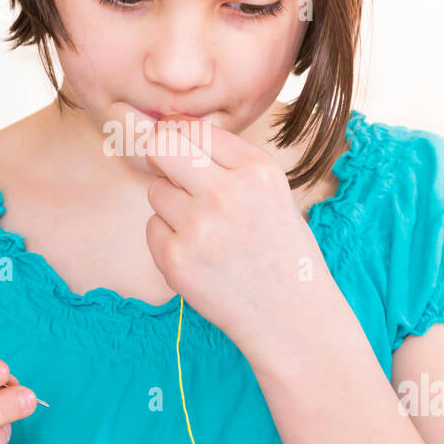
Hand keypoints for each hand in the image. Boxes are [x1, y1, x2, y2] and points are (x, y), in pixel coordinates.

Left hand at [144, 118, 330, 352]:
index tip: (186, 154)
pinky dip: (169, 241)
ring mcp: (199, 227)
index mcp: (258, 170)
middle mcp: (228, 193)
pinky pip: (153, 229)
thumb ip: (228, 159)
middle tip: (181, 183)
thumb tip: (170, 124)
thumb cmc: (281, 250)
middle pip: (161, 148)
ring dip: (172, 207)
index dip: (183, 140)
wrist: (291, 318)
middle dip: (165, 161)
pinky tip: (200, 258)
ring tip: (206, 232)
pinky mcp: (176, 260)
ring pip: (156, 191)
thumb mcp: (273, 192)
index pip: (194, 129)